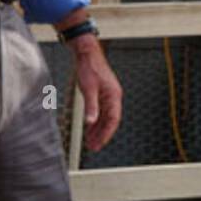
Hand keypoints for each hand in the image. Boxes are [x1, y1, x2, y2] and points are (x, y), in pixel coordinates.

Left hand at [70, 36, 121, 151]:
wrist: (87, 53)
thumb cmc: (89, 68)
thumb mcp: (88, 89)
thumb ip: (91, 106)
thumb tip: (91, 122)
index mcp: (113, 96)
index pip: (113, 120)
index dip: (106, 134)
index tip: (98, 145)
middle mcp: (114, 96)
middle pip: (110, 120)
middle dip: (102, 135)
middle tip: (93, 147)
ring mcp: (109, 94)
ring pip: (106, 116)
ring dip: (98, 129)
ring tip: (90, 140)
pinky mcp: (102, 92)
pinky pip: (101, 110)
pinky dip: (96, 120)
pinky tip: (89, 126)